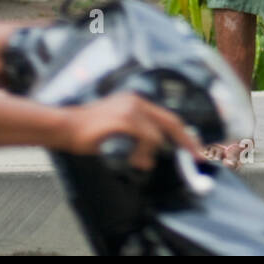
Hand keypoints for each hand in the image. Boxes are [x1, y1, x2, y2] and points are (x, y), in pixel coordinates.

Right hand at [62, 92, 205, 170]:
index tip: (195, 148)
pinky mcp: (124, 119)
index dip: (184, 133)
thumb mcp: (119, 129)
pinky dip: (142, 153)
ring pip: (156, 136)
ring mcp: (131, 109)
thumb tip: (154, 150)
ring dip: (149, 155)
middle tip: (198, 157)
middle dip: (187, 141)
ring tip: (136, 162)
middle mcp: (137, 102)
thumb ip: (137, 134)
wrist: (65, 126)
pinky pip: (145, 139)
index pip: (168, 117)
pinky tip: (133, 160)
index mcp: (136, 102)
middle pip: (172, 122)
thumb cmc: (88, 131)